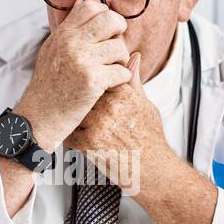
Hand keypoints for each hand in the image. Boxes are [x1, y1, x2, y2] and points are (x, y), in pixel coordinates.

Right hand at [15, 0, 131, 148]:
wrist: (39, 117)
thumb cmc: (48, 86)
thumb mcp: (52, 49)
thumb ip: (69, 28)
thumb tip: (84, 3)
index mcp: (63, 34)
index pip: (91, 6)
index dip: (104, 15)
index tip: (105, 31)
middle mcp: (72, 43)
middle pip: (110, 20)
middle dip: (120, 31)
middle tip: (115, 47)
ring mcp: (82, 61)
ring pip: (120, 47)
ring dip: (121, 60)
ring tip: (111, 70)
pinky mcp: (92, 81)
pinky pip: (122, 71)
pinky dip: (121, 79)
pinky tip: (111, 85)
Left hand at [65, 53, 171, 192]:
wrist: (153, 168)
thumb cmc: (151, 137)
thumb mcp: (145, 103)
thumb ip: (133, 80)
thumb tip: (134, 55)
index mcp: (123, 93)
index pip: (96, 78)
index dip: (92, 87)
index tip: (93, 95)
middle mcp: (110, 106)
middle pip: (82, 96)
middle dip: (81, 104)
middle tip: (84, 112)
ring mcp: (98, 125)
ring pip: (74, 114)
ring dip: (75, 121)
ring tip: (87, 129)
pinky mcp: (89, 144)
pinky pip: (70, 136)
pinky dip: (74, 140)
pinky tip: (85, 143)